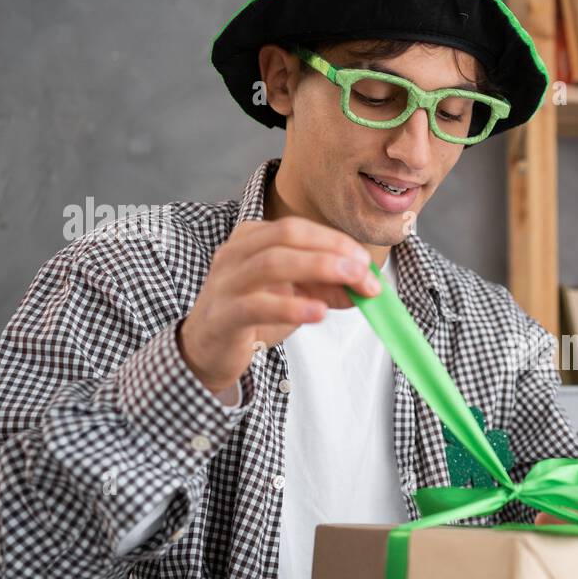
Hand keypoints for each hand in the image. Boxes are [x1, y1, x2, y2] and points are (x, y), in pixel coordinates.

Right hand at [178, 216, 381, 395]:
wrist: (208, 350)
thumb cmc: (253, 315)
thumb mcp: (296, 297)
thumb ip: (329, 289)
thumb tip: (369, 285)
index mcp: (252, 239)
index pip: (299, 229)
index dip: (336, 242)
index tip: (366, 262)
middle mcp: (235, 253)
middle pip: (286, 236)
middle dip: (331, 250)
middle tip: (363, 270)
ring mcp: (225, 283)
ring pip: (271, 263)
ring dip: (318, 269)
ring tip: (351, 284)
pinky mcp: (222, 316)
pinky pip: (256, 306)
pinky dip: (291, 307)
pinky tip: (318, 312)